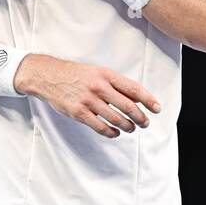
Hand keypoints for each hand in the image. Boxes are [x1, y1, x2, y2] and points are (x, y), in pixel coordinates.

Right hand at [15, 54, 161, 138]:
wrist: (48, 76)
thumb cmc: (76, 74)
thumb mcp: (97, 72)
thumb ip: (115, 84)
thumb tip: (136, 98)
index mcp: (106, 74)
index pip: (133, 88)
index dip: (148, 100)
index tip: (157, 109)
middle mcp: (98, 87)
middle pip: (127, 106)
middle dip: (140, 117)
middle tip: (145, 123)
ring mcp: (88, 100)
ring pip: (116, 119)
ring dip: (128, 126)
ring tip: (132, 128)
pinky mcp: (78, 112)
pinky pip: (100, 127)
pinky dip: (111, 132)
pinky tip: (116, 133)